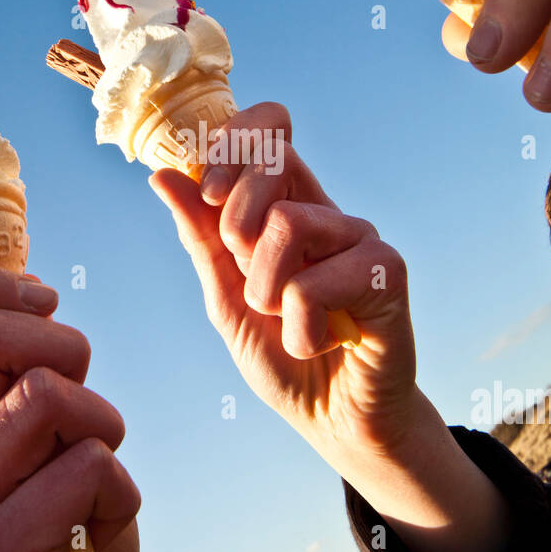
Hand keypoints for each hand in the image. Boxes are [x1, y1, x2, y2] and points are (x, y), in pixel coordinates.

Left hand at [151, 104, 423, 476]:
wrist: (333, 422)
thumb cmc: (284, 358)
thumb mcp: (226, 297)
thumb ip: (200, 238)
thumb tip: (162, 174)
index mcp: (289, 204)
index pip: (266, 130)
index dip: (228, 146)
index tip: (207, 195)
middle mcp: (328, 211)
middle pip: (273, 157)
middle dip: (236, 222)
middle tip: (252, 282)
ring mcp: (361, 238)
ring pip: (288, 223)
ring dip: (266, 292)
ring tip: (288, 323)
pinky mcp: (388, 273)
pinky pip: (316, 282)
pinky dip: (301, 328)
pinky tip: (321, 344)